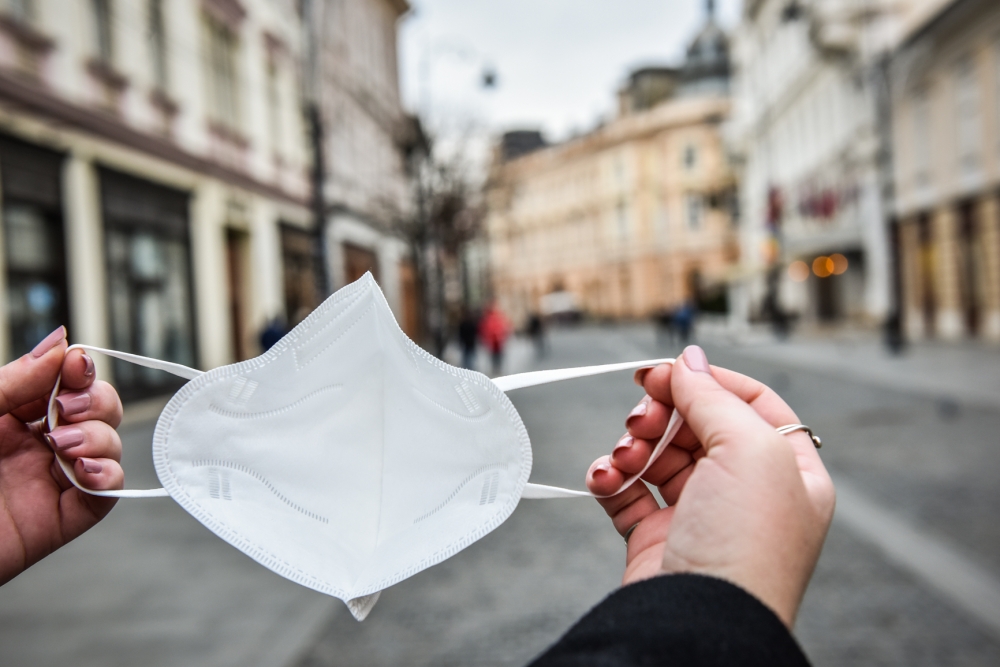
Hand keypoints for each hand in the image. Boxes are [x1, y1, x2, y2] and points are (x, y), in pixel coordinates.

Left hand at [0, 327, 123, 584]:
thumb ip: (14, 381)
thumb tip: (60, 343)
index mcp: (6, 417)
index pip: (63, 384)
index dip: (79, 372)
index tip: (76, 364)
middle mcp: (33, 446)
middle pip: (97, 411)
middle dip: (96, 402)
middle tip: (67, 410)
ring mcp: (49, 482)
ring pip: (107, 447)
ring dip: (99, 438)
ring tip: (63, 445)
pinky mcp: (60, 519)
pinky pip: (105, 495)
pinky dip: (108, 476)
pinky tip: (84, 470)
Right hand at [586, 345, 834, 626]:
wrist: (699, 623)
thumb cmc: (744, 544)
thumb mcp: (748, 450)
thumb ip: (714, 396)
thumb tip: (688, 359)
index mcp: (788, 470)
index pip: (750, 402)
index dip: (706, 381)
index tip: (663, 373)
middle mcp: (747, 491)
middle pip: (697, 423)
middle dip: (662, 413)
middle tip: (641, 418)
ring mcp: (700, 515)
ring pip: (658, 453)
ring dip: (632, 445)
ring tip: (624, 458)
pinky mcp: (657, 538)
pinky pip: (627, 490)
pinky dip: (609, 477)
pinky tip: (604, 478)